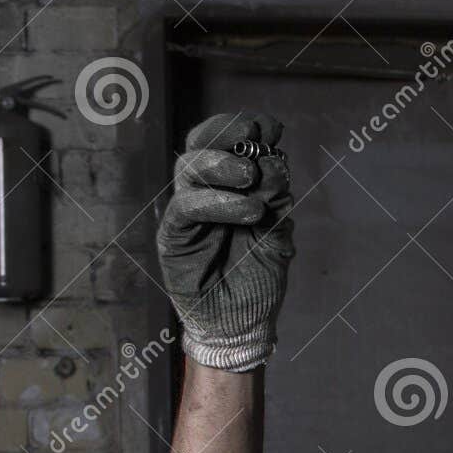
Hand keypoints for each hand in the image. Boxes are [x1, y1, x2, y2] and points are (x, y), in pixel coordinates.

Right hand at [156, 111, 293, 371]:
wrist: (242, 325)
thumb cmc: (258, 281)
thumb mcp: (277, 237)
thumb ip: (275, 201)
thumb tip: (274, 162)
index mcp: (234, 186)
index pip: (232, 142)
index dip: (249, 127)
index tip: (272, 128)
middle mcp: (208, 192)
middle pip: (203, 143)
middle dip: (227, 130)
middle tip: (253, 134)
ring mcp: (188, 211)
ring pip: (191, 167)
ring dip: (222, 163)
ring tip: (250, 178)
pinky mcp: (175, 235)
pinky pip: (187, 206)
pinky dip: (216, 201)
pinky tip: (247, 210)